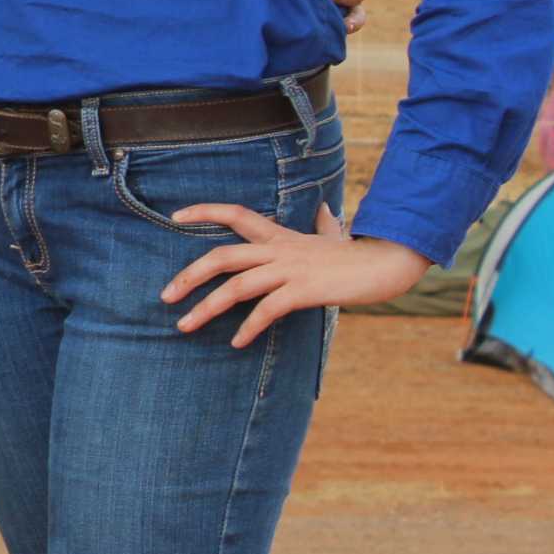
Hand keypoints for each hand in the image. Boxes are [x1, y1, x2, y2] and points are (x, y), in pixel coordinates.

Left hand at [159, 202, 427, 346]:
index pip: (235, 213)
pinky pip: (267, 309)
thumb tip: (325, 211)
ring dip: (207, 308)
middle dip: (188, 276)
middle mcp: (279, 249)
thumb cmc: (360, 254)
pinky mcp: (304, 290)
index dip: (204, 210)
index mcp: (280, 235)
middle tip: (165, 297)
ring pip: (237, 286)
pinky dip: (249, 327)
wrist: (389, 264)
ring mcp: (290, 269)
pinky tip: (237, 342)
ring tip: (185, 326)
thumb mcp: (336, 237)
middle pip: (222, 257)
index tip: (175, 215)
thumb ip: (324, 225)